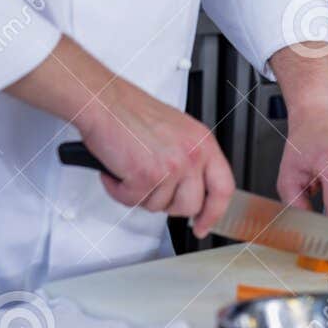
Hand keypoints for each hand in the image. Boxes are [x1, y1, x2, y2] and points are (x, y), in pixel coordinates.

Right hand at [78, 77, 235, 237]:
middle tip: (151, 191)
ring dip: (139, 195)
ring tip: (131, 170)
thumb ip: (189, 158)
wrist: (104, 102)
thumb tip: (191, 187)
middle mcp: (192, 155)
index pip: (223, 188)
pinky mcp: (147, 176)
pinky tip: (117, 170)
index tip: (203, 225)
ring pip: (159, 206)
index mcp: (203, 142)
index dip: (214, 212)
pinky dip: (119, 190)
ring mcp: (171, 166)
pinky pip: (132, 201)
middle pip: (190, 205)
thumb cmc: (132, 112)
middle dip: (167, 206)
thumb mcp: (177, 131)